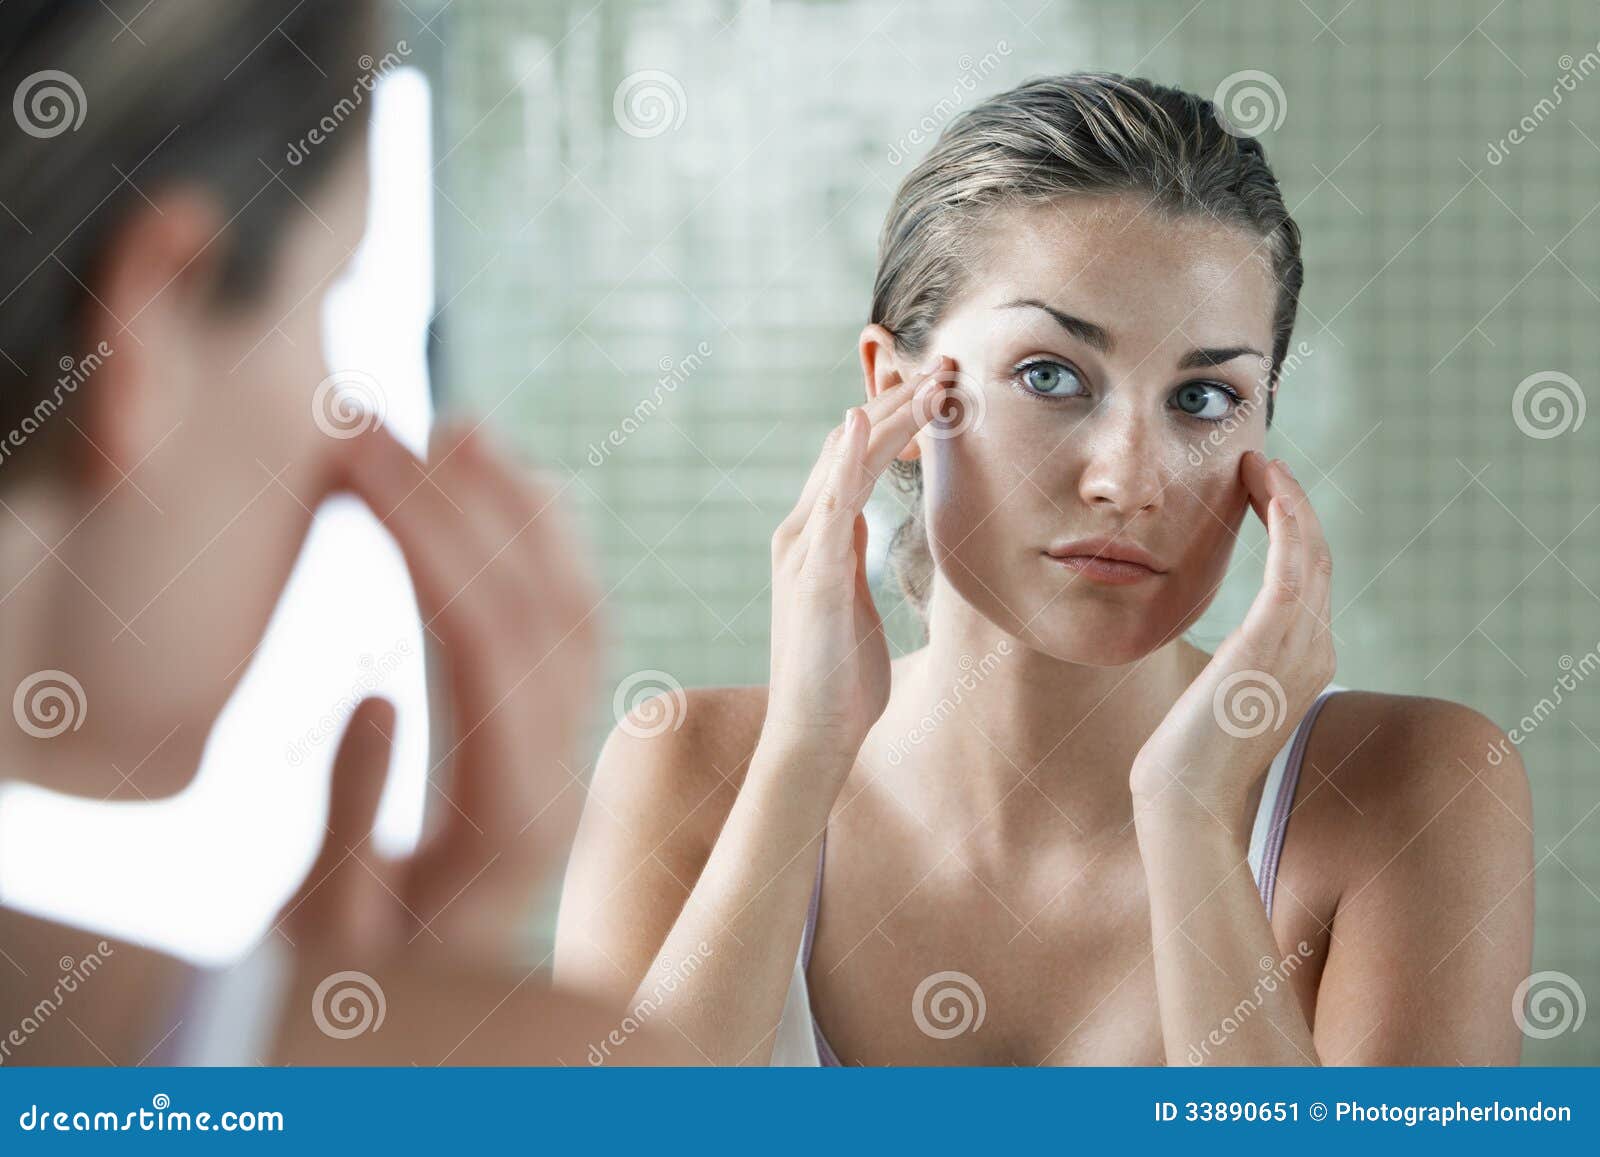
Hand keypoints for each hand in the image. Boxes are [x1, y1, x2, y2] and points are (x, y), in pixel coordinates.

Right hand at [280, 422, 602, 961]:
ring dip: (519, 509)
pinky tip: (503, 493)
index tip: (358, 460)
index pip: (487, 646)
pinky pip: (576, 626)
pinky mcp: (564, 739)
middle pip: (537, 608)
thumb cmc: (368, 985)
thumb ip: (343, 827)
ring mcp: (573, 754)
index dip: (426, 539)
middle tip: (375, 424)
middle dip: (456, 501)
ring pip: (576, 607)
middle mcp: (562, 777)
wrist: (442, 1015)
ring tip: (455, 432)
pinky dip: (544, 547)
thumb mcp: (328, 935)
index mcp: (509, 819)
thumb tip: (371, 692)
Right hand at [761, 360, 948, 767]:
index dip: (895, 420)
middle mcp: (802, 532)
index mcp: (818, 538)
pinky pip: (830, 506)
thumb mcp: (851, 603)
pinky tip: (860, 425)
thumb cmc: (840, 677)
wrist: (813, 734)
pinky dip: (844, 461)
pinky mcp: (812, 575)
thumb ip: (852, 560)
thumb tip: (865, 529)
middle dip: (897, 402)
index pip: (856, 459)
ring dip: (886, 416)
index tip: (938, 387)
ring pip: (843, 462)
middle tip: (945, 363)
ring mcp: (803, 550)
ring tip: (927, 377)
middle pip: (849, 447)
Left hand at [1129, 451, 1335, 826]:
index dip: (1292, 530)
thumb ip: (1234, 672)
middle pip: (1317, 557)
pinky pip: (1293, 563)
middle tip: (1260, 465)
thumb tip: (1222, 659)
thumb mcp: (1220, 703)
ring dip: (1287, 500)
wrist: (1184, 800)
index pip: (1308, 579)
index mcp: (1305, 663)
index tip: (1261, 494)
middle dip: (1292, 506)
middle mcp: (1316, 650)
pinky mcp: (1272, 642)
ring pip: (1310, 551)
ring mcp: (1300, 647)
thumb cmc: (1187, 759)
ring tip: (1257, 464)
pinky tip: (1265, 487)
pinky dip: (1285, 518)